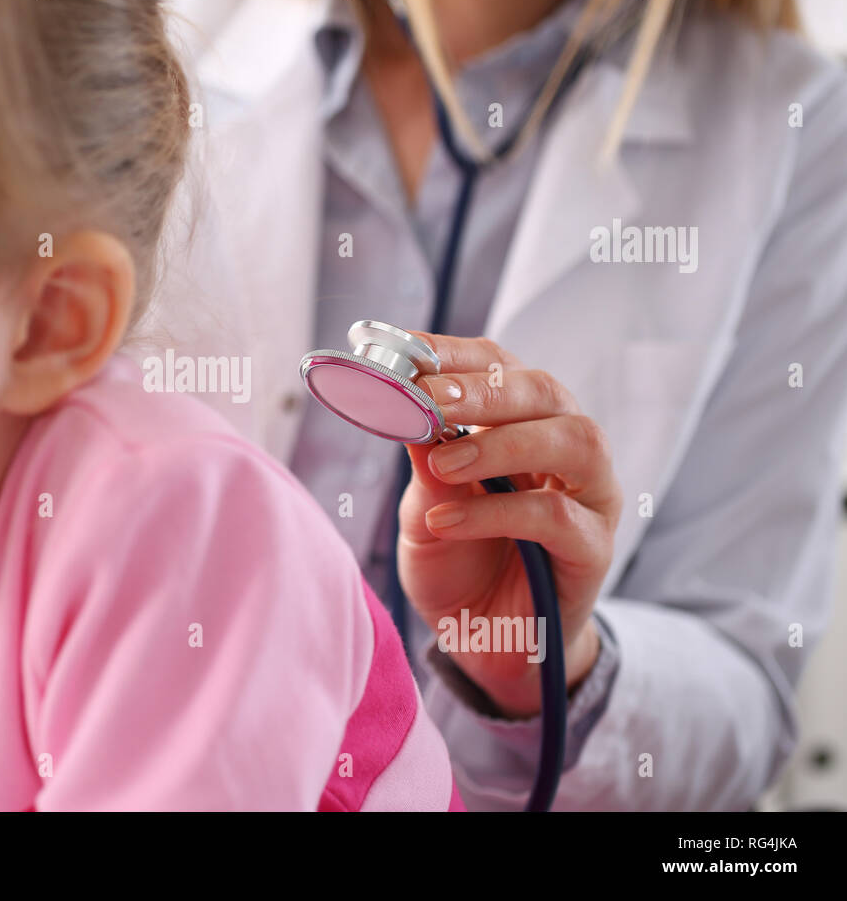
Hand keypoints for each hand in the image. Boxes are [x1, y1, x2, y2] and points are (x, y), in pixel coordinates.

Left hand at [397, 333, 621, 717]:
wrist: (486, 645)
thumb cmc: (458, 565)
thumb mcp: (425, 508)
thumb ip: (423, 462)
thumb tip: (400, 403)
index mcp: (522, 423)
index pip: (499, 365)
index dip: (454, 353)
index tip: (404, 349)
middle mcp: (566, 449)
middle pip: (544, 391)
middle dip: (483, 388)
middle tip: (427, 397)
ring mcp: (591, 496)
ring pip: (572, 440)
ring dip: (502, 443)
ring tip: (443, 462)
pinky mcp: (594, 548)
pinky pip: (556, 516)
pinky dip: (496, 513)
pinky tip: (445, 521)